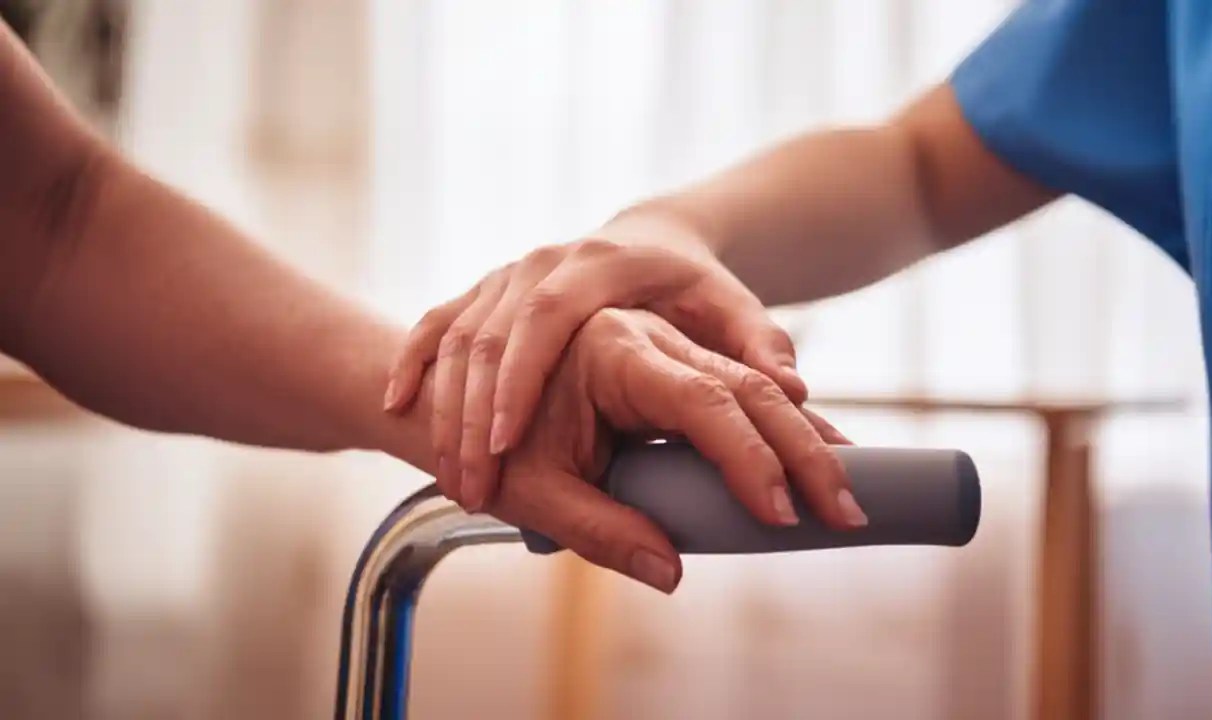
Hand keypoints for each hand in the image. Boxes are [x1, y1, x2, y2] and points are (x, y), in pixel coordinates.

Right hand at [384, 208, 811, 512]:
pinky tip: (392, 408)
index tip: (507, 441)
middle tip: (473, 482)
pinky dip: (412, 363)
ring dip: (445, 407)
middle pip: (490, 332)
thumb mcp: (731, 306)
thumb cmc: (692, 285)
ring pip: (459, 336)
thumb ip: (760, 343)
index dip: (520, 377)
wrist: (652, 238)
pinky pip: (435, 324)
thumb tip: (796, 388)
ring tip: (450, 481)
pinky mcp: (485, 288)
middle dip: (473, 409)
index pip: (549, 316)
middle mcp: (544, 262)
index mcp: (600, 264)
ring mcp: (508, 273)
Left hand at [472, 309, 861, 592]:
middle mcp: (652, 341)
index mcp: (610, 350)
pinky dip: (782, 434)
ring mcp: (669, 353)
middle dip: (801, 452)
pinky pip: (741, 399)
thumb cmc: (492, 439)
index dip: (746, 456)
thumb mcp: (530, 492)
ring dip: (804, 442)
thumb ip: (598, 530)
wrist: (459, 391)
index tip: (779, 513)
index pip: (701, 400)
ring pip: (755, 389)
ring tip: (850, 492)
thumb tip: (670, 573)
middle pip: (746, 389)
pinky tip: (823, 462)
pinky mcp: (677, 374)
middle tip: (846, 510)